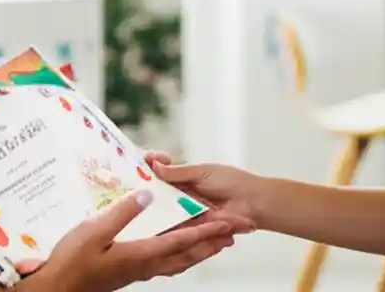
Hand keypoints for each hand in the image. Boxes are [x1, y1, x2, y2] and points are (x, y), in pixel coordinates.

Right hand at [24, 189, 235, 291]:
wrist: (56, 290)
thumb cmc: (72, 263)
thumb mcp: (94, 231)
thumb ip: (123, 213)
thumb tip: (147, 195)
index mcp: (139, 254)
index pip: (179, 241)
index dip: (203, 231)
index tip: (224, 223)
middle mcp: (143, 265)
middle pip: (185, 255)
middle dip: (209, 243)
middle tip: (230, 234)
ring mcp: (136, 271)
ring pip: (176, 262)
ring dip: (198, 251)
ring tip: (214, 243)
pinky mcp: (128, 273)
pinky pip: (163, 264)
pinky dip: (178, 256)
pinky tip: (175, 252)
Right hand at [145, 152, 262, 229]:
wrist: (252, 205)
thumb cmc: (233, 183)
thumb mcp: (202, 172)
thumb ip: (178, 172)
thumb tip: (155, 164)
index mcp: (186, 177)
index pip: (163, 169)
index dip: (152, 164)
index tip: (144, 158)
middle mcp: (183, 194)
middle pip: (158, 189)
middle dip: (146, 184)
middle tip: (132, 178)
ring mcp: (185, 211)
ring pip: (162, 207)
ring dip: (151, 202)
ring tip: (136, 195)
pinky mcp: (189, 227)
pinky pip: (172, 224)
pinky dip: (162, 221)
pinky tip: (148, 216)